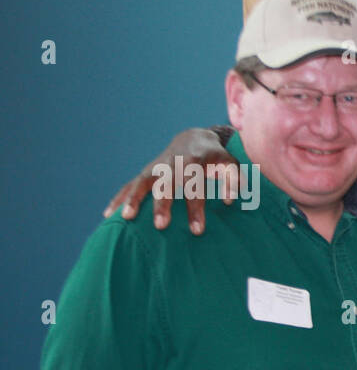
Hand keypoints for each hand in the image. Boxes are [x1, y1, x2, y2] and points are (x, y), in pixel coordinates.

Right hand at [103, 128, 236, 234]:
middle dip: (162, 204)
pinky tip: (108, 215)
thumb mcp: (230, 164)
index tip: (197, 230)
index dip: (195, 208)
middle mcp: (172, 164)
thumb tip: (229, 200)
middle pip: (165, 184)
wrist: (194, 139)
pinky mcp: (146, 172)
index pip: (194, 186)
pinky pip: (130, 185)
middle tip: (160, 226)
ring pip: (142, 182)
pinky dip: (119, 198)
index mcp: (194, 162)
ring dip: (133, 199)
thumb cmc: (216, 158)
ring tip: (125, 218)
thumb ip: (233, 180)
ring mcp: (156, 168)